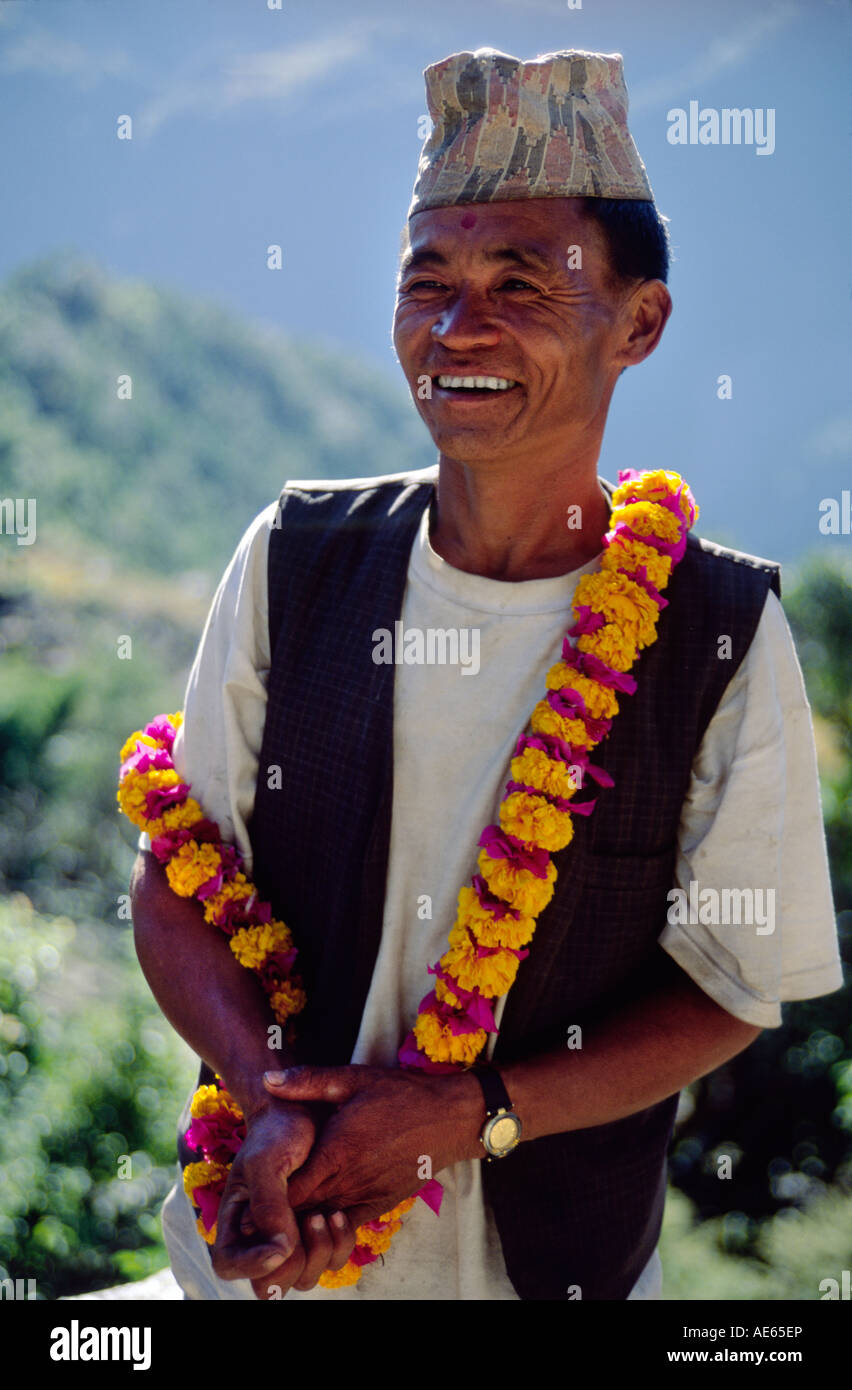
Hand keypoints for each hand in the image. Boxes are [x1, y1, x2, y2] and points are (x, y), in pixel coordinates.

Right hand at [209, 1098, 356, 1297]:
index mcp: (236, 1220)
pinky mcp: (319, 1231)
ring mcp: (291, 1236)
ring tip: (326, 1214)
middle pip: (268, 1284)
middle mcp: (260, 1236)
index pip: (228, 1265)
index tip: (282, 1245)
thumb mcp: (267, 1162)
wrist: (307, 1111)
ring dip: (319, 1254)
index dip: (252, 1266)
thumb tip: (281, 1249)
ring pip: (302, 1278)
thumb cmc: (278, 1132)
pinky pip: (329, 1260)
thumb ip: (268, 1205)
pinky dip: (338, 1245)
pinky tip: (339, 1215)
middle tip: (310, 1220)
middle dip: (292, 1263)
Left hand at [262, 1064, 483, 1229]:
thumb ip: (306, 1082)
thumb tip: (266, 1080)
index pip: (287, 1189)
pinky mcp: (380, 1205)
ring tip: (282, 1202)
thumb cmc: (400, 1094)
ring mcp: (365, 1197)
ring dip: (301, 1214)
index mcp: (337, 1151)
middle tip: (260, 1195)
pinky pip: (346, 1224)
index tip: (254, 1181)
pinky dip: (328, 1221)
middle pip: (299, 1210)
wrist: (450, 1119)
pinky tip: (318, 1205)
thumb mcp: (352, 1078)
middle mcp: (349, 1181)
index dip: (267, 1190)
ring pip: (320, 1219)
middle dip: (278, 1207)